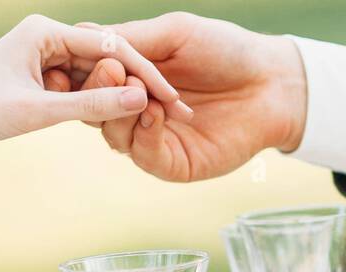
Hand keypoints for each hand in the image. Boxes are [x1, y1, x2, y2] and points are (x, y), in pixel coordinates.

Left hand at [0, 14, 188, 163]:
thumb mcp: (40, 112)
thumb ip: (93, 105)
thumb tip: (141, 99)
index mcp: (45, 31)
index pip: (111, 48)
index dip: (146, 75)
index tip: (173, 100)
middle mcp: (45, 37)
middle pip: (107, 61)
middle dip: (139, 87)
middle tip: (174, 112)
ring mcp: (41, 58)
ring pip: (95, 78)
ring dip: (120, 100)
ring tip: (153, 122)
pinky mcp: (37, 79)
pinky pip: (78, 91)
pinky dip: (96, 107)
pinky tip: (118, 125)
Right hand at [69, 12, 307, 181]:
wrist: (271, 81)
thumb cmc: (226, 50)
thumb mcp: (174, 33)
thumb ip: (132, 39)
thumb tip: (85, 37)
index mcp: (130, 78)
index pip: (90, 79)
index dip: (78, 71)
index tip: (74, 57)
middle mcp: (135, 111)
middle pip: (95, 110)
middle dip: (98, 90)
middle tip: (110, 71)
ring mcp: (153, 140)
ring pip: (114, 135)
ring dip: (121, 112)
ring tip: (137, 91)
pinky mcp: (173, 164)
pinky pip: (145, 156)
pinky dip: (145, 134)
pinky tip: (155, 112)